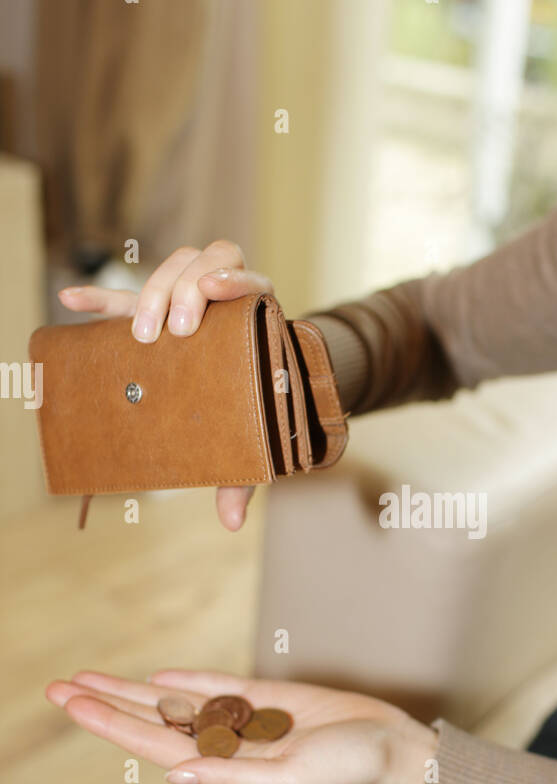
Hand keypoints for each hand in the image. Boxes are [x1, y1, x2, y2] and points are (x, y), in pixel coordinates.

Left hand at [45, 669, 438, 783]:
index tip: (73, 702)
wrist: (393, 750)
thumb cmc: (350, 773)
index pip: (155, 744)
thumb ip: (235, 776)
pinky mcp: (269, 701)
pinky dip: (186, 684)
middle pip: (152, 722)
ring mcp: (246, 723)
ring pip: (175, 704)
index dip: (112, 723)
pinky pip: (218, 689)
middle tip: (56, 688)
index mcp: (228, 768)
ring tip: (89, 679)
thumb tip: (176, 770)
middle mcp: (227, 746)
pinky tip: (156, 680)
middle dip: (105, 705)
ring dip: (132, 692)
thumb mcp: (291, 780)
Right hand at [57, 241, 274, 531]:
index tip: (214, 289)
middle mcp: (227, 297)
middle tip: (174, 330)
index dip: (236, 278)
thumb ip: (246, 473)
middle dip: (187, 287)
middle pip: (209, 262)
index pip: (252, 280)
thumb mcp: (256, 440)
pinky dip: (99, 298)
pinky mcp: (158, 311)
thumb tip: (231, 521)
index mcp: (260, 316)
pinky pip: (124, 299)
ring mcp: (190, 300)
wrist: (253, 390)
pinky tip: (70, 300)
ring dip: (155, 289)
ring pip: (174, 266)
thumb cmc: (259, 411)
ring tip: (141, 331)